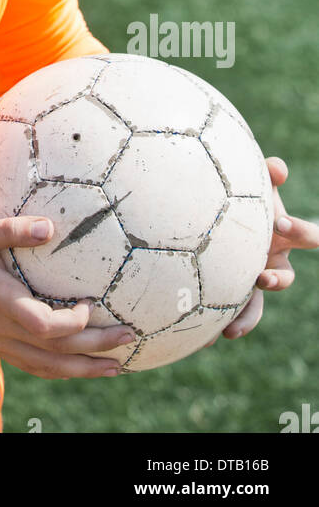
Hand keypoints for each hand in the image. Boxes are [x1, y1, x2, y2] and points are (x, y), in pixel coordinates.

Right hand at [0, 216, 132, 378]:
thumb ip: (13, 230)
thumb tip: (51, 227)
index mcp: (3, 304)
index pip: (47, 328)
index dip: (75, 323)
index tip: (93, 304)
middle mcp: (4, 331)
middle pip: (57, 354)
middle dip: (95, 350)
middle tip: (128, 340)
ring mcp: (0, 343)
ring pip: (48, 367)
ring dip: (83, 369)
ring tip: (115, 366)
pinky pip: (34, 366)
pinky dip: (61, 369)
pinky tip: (77, 365)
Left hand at [215, 156, 318, 340]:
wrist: (218, 210)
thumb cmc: (243, 193)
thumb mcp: (255, 184)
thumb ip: (268, 175)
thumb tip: (277, 168)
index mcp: (285, 236)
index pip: (306, 236)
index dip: (299, 231)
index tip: (279, 223)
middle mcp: (274, 263)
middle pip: (286, 279)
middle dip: (277, 280)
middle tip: (262, 276)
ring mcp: (252, 281)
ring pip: (257, 306)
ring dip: (248, 317)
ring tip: (231, 329)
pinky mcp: (231, 294)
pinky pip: (227, 313)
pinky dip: (215, 324)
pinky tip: (199, 338)